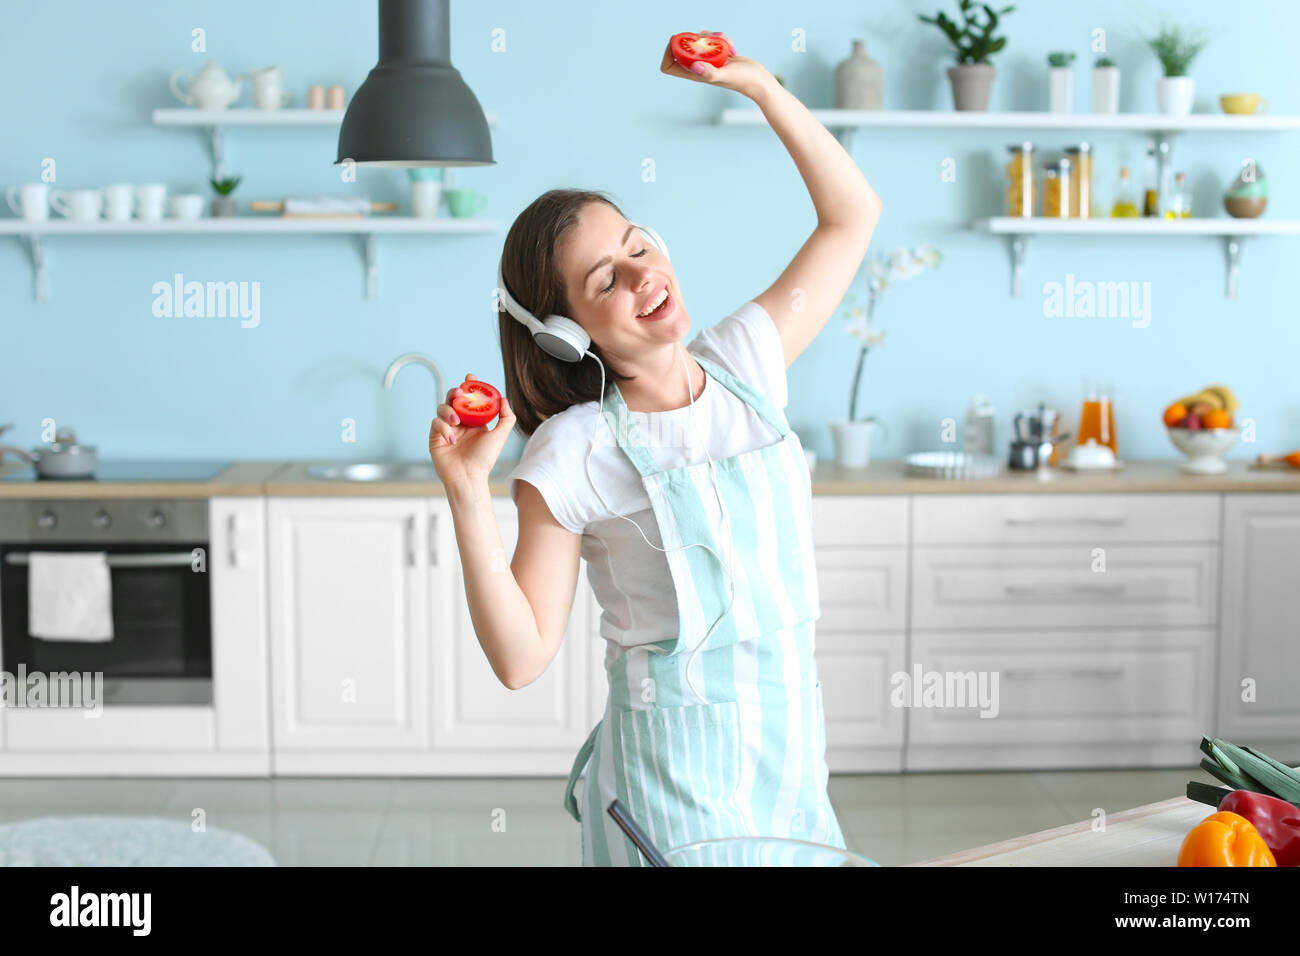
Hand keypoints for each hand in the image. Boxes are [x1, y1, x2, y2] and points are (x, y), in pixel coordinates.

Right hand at [428, 373, 515, 487]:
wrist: (468, 478)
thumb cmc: (484, 460)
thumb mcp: (500, 436)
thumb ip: (506, 417)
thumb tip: (503, 398)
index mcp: (474, 421)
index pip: (470, 399)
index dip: (469, 386)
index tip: (470, 377)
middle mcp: (460, 423)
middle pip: (453, 399)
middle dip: (455, 392)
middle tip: (459, 391)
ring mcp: (446, 429)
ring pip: (442, 408)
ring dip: (448, 410)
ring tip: (456, 420)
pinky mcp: (435, 437)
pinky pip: (435, 423)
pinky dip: (443, 427)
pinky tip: (452, 438)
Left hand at [659, 30, 774, 100]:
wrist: (757, 80)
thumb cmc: (742, 81)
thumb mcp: (725, 75)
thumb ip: (710, 73)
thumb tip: (694, 66)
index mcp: (694, 75)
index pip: (669, 66)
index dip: (668, 53)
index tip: (677, 42)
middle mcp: (698, 68)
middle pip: (680, 50)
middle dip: (689, 39)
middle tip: (702, 38)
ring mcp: (708, 61)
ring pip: (698, 42)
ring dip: (708, 36)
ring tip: (722, 41)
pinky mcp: (718, 54)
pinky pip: (712, 41)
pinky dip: (720, 38)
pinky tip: (731, 46)